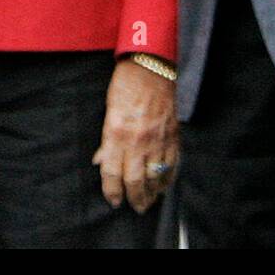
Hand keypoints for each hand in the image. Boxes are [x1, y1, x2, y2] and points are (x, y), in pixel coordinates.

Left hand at [92, 58, 177, 213]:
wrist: (150, 67)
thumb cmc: (125, 85)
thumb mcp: (109, 111)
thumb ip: (107, 140)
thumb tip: (101, 161)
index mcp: (116, 134)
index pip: (112, 173)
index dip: (111, 191)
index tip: (113, 200)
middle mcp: (137, 141)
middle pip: (135, 181)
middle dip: (134, 199)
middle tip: (134, 207)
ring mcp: (157, 140)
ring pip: (155, 178)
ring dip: (152, 193)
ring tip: (149, 201)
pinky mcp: (172, 136)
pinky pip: (172, 166)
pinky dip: (168, 179)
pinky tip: (164, 185)